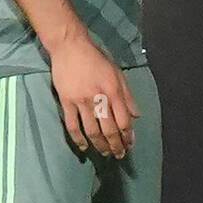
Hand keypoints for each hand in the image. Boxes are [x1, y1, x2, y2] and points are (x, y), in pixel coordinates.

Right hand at [50, 35, 139, 157]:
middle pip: (108, 129)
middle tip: (119, 155)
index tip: (129, 144)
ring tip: (105, 154)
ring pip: (91, 131)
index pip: (123, 119)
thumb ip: (127, 95)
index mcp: (113, 90)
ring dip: (100, 146)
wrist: (70, 47)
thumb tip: (137, 116)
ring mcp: (81, 101)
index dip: (127, 135)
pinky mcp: (66, 102)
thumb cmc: (96, 59)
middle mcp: (98, 97)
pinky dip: (78, 139)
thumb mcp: (117, 73)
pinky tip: (84, 147)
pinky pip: (72, 126)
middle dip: (115, 145)